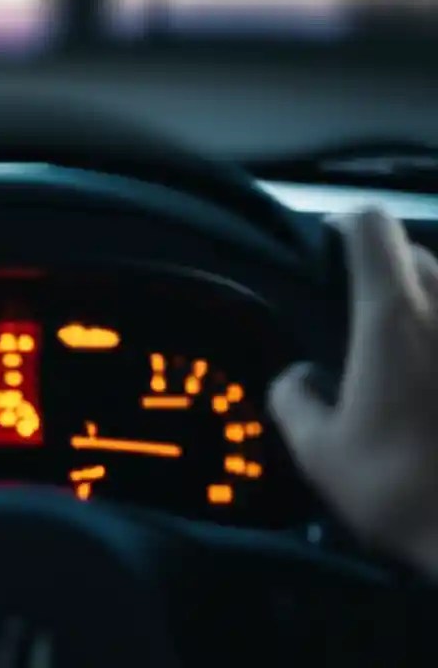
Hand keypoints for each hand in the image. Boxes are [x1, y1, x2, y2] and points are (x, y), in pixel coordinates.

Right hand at [270, 208, 437, 576]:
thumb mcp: (320, 453)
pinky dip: (437, 352)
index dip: (345, 227)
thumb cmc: (403, 489)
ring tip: (407, 357)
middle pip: (416, 254)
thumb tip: (295, 378)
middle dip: (387, 272)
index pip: (371, 228)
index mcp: (392, 318)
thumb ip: (294, 401)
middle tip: (363, 317)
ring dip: (426, 312)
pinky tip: (431, 388)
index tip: (330, 248)